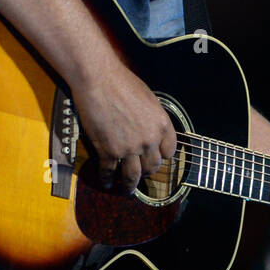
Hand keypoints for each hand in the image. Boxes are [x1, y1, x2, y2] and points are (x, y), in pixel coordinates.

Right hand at [69, 54, 175, 193]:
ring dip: (130, 185)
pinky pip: (109, 172)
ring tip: (127, 189)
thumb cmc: (123, 83)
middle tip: (142, 173)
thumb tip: (151, 128)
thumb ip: (153, 118)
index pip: (169, 151)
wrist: (99, 80)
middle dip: (148, 172)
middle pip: (153, 166)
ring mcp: (129, 148)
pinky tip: (106, 182)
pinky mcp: (108, 151)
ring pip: (133, 176)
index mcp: (162, 125)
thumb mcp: (149, 99)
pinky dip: (107, 180)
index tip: (157, 158)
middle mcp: (149, 140)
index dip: (163, 156)